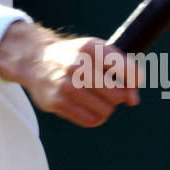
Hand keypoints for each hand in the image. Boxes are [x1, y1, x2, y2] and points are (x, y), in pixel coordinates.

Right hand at [0, 22, 139, 126]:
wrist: (36, 60)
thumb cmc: (75, 57)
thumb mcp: (98, 52)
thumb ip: (122, 71)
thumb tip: (134, 101)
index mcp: (92, 48)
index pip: (128, 71)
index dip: (134, 82)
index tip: (128, 84)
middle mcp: (78, 65)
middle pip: (118, 95)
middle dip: (117, 96)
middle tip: (106, 90)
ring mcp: (66, 85)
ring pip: (106, 110)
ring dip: (106, 108)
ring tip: (96, 99)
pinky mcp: (57, 102)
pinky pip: (91, 120)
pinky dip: (95, 117)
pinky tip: (88, 108)